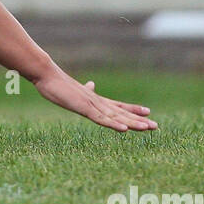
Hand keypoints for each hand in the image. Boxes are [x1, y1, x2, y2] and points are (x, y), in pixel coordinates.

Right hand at [33, 68, 156, 131]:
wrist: (47, 74)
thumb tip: (92, 84)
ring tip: (147, 128)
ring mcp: (92, 105)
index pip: (118, 106)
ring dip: (132, 123)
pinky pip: (102, 119)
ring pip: (116, 117)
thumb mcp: (75, 89)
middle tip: (156, 126)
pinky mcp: (84, 108)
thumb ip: (86, 90)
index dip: (133, 109)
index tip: (148, 112)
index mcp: (95, 99)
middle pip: (121, 112)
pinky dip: (114, 124)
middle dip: (138, 119)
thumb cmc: (57, 83)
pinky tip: (124, 129)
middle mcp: (97, 101)